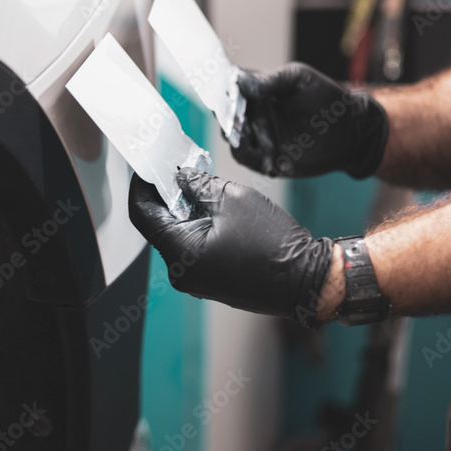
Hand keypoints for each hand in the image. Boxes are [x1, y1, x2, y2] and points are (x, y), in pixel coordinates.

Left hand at [128, 169, 335, 327]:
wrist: (308, 281)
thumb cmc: (274, 244)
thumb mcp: (231, 199)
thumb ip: (198, 184)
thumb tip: (181, 176)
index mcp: (180, 253)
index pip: (143, 215)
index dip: (142, 188)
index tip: (149, 169)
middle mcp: (182, 273)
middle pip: (159, 226)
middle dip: (167, 196)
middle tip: (179, 170)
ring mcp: (196, 281)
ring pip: (178, 237)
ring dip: (185, 211)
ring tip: (202, 186)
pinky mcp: (211, 281)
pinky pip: (194, 250)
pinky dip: (198, 227)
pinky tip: (214, 210)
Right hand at [233, 62, 387, 177]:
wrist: (349, 131)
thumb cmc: (326, 98)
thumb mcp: (299, 78)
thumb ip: (271, 80)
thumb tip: (240, 82)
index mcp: (258, 91)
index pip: (231, 87)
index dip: (222, 86)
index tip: (220, 86)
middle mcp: (254, 114)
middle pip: (226, 112)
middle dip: (224, 111)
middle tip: (230, 109)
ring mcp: (259, 136)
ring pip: (232, 135)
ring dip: (231, 131)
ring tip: (239, 128)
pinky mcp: (266, 158)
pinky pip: (246, 157)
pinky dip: (241, 151)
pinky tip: (245, 143)